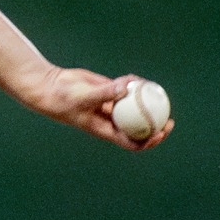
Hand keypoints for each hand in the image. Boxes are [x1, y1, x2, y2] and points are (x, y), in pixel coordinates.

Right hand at [20, 66, 174, 150]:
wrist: (49, 86)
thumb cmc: (62, 98)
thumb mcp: (83, 97)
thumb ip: (105, 92)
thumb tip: (127, 87)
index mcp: (106, 129)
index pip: (132, 141)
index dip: (149, 141)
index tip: (160, 132)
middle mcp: (111, 120)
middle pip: (139, 127)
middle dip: (156, 124)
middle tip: (169, 117)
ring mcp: (110, 106)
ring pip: (134, 106)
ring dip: (143, 100)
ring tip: (150, 88)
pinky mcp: (108, 92)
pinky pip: (125, 90)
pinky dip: (131, 84)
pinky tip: (133, 77)